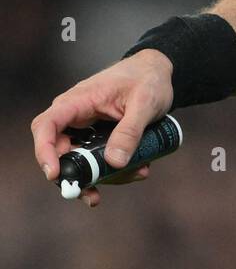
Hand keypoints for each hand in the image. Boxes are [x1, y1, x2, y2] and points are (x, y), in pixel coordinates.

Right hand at [31, 51, 173, 207]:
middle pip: (60, 151)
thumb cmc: (148, 79)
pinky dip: (114, 169)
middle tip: (93, 196)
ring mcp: (85, 127)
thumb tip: (114, 162)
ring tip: (137, 173)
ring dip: (102, 176)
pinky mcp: (97, 136)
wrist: (158, 72)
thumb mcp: (145, 104)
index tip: (55, 175)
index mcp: (78, 101)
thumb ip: (130, 132)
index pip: (46, 126)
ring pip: (81, 160)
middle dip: (76, 176)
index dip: (44, 151)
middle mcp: (75, 115)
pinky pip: (97, 158)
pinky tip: (139, 169)